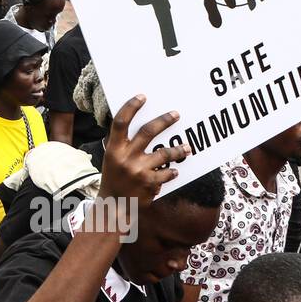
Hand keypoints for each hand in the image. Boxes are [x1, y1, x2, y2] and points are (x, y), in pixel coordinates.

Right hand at [98, 95, 189, 211]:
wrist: (113, 204)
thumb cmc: (114, 176)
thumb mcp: (112, 157)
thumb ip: (123, 143)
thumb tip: (144, 125)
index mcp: (114, 148)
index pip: (121, 123)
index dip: (131, 107)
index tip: (142, 97)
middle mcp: (125, 157)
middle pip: (147, 132)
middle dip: (164, 121)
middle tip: (176, 114)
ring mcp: (138, 170)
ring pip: (164, 154)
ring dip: (178, 150)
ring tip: (188, 148)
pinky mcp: (149, 183)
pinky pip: (167, 173)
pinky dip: (172, 172)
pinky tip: (174, 171)